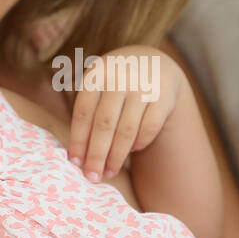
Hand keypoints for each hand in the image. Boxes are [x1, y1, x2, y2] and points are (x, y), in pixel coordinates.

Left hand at [66, 46, 185, 180]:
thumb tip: (77, 156)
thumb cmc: (115, 82)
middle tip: (92, 177)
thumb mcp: (98, 82)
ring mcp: (144, 86)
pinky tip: (132, 151)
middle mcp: (120, 77)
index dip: (78, 139)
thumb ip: (87, 110)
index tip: (75, 162)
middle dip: (97, 154)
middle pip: (104, 124)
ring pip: (127, 129)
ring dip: (117, 155)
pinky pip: (150, 127)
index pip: (83, 112)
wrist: (153, 60)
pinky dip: (140, 142)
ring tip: (110, 172)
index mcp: (97, 74)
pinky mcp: (164, 96)